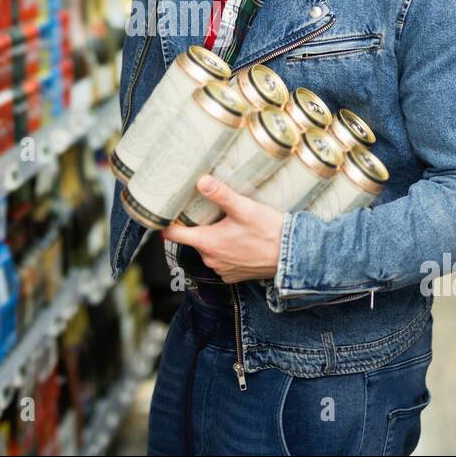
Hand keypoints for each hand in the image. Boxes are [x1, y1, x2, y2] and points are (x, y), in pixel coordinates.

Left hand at [161, 175, 283, 283]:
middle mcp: (210, 260)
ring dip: (214, 239)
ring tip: (228, 225)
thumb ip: (221, 194)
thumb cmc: (269, 232)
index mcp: (207, 243)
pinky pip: (222, 261)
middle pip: (194, 239)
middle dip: (199, 226)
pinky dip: (227, 251)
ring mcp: (222, 270)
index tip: (164, 213)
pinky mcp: (233, 276)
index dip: (167, 223)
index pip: (174, 234)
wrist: (291, 256)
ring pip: (209, 250)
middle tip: (208, 211)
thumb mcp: (244, 208)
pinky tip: (239, 240)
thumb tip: (201, 181)